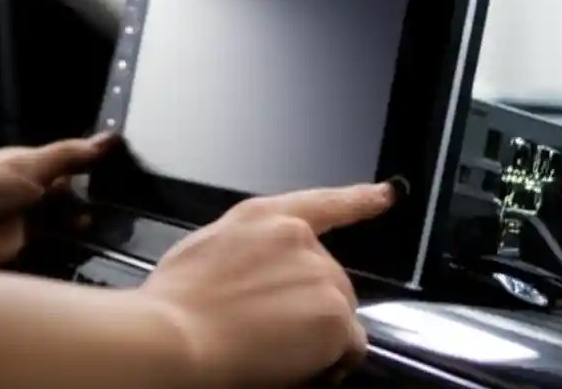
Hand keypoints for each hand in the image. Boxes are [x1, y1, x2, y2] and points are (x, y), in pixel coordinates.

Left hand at [0, 133, 112, 265]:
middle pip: (69, 198)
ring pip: (64, 225)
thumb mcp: (33, 164)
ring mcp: (26, 223)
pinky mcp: (23, 250)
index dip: (92, 170)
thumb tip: (107, 140)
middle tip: (117, 209)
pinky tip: (87, 250)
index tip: (122, 176)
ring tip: (108, 230)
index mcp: (29, 167)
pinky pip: (53, 250)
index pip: (68, 166)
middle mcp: (29, 194)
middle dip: (89, 203)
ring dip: (81, 228)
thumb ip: (70, 155)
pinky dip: (68, 250)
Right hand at [140, 183, 395, 387]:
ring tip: (273, 351)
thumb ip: (244, 250)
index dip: (358, 199)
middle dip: (309, 307)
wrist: (178, 337)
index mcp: (261, 217)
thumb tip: (258, 275)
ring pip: (340, 315)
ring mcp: (320, 274)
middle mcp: (297, 238)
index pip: (321, 203)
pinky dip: (331, 362)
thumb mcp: (205, 251)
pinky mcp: (335, 314)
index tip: (386, 194)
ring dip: (319, 336)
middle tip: (270, 334)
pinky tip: (298, 366)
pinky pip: (350, 347)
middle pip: (328, 278)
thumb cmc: (175, 305)